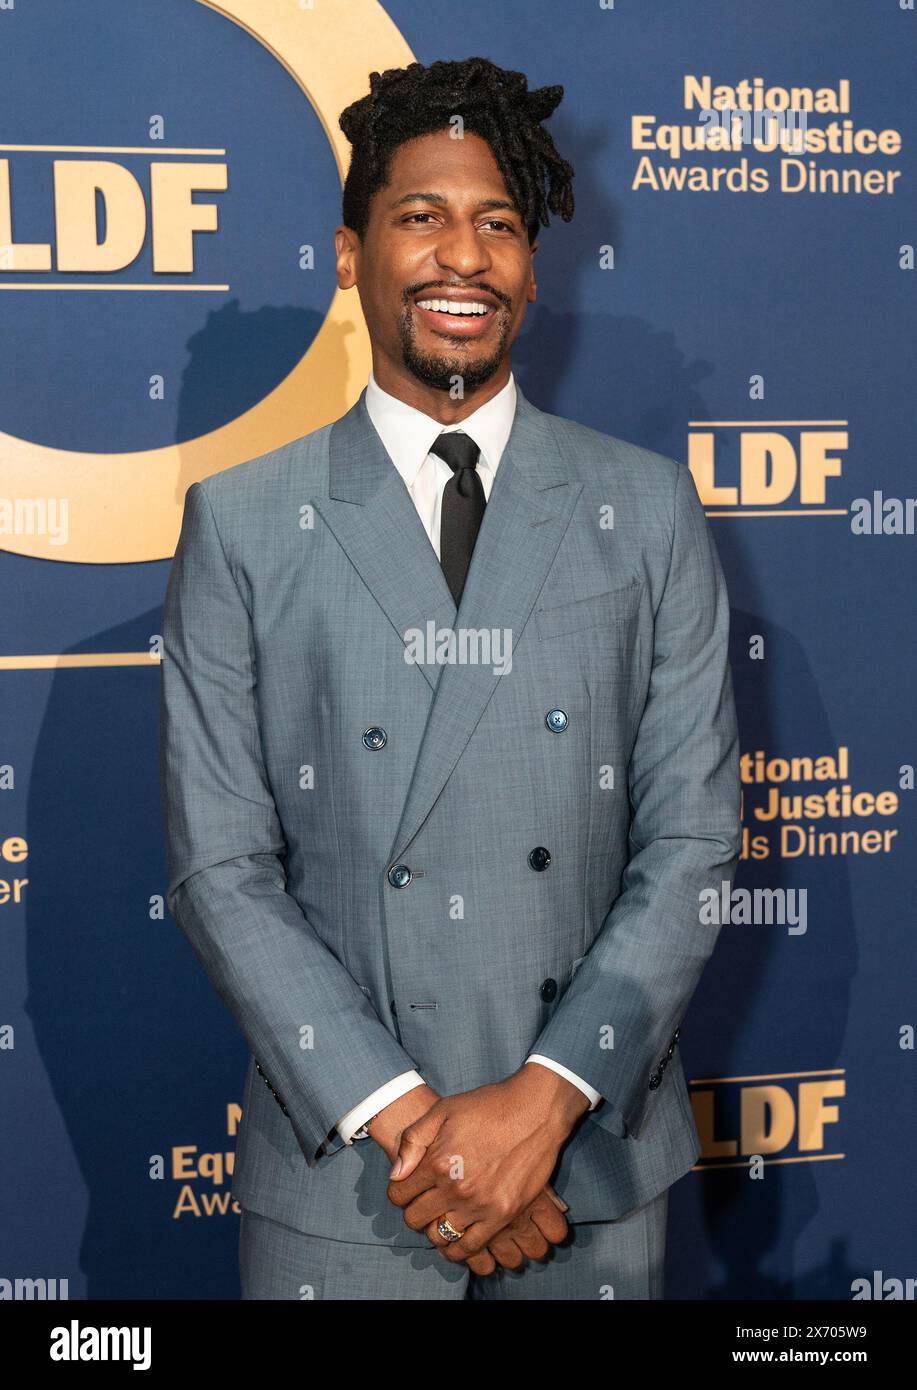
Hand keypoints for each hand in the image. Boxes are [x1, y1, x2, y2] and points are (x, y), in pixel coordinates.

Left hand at [385, 1064, 588, 1264]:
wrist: (535, 1111)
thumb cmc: (488, 1106)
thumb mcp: (443, 1109)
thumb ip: (413, 1140)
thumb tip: (396, 1173)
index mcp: (437, 1161)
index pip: (398, 1194)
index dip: (399, 1192)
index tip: (409, 1189)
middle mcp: (454, 1187)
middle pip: (415, 1218)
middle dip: (414, 1211)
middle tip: (425, 1203)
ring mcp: (478, 1204)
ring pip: (439, 1236)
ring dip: (434, 1229)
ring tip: (441, 1218)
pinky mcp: (502, 1215)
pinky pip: (470, 1247)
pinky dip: (457, 1250)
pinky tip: (456, 1241)